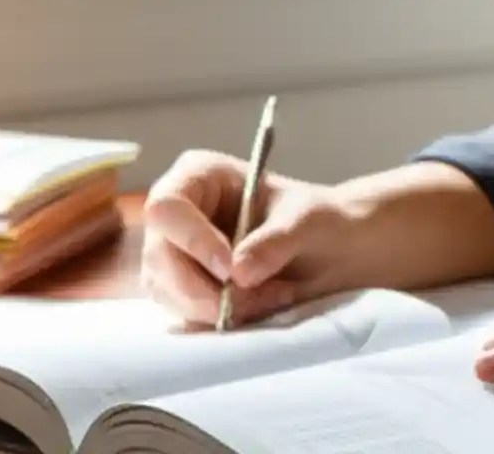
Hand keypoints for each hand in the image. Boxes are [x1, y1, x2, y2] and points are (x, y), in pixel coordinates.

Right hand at [140, 150, 364, 326]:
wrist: (335, 251)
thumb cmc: (319, 220)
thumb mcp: (307, 221)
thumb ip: (275, 241)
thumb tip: (239, 272)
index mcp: (199, 176)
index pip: (168, 208)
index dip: (192, 241)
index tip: (230, 271)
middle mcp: (177, 212)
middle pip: (159, 255)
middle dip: (203, 288)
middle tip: (252, 300)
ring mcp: (176, 251)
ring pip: (166, 289)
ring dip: (215, 307)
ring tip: (270, 298)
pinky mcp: (184, 286)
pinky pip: (182, 310)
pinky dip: (217, 318)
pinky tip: (258, 306)